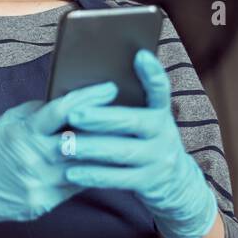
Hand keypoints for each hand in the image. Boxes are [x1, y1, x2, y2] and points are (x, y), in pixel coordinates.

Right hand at [0, 81, 119, 237]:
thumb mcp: (5, 125)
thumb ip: (35, 113)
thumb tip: (68, 100)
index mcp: (21, 133)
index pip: (61, 110)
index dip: (88, 97)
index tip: (110, 88)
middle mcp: (31, 158)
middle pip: (81, 140)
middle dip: (109, 126)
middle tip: (134, 114)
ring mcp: (38, 183)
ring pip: (85, 166)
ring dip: (107, 153)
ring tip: (127, 140)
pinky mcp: (43, 203)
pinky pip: (76, 186)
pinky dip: (91, 174)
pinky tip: (106, 166)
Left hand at [63, 50, 216, 237]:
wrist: (173, 182)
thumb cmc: (142, 141)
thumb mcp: (143, 121)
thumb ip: (125, 105)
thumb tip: (84, 86)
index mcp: (160, 112)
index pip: (160, 90)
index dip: (153, 74)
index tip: (140, 56)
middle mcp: (164, 133)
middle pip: (133, 121)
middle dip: (102, 117)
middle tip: (74, 114)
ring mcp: (158, 159)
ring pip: (123, 152)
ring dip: (92, 148)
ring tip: (65, 145)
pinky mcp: (148, 182)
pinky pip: (118, 179)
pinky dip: (94, 175)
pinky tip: (71, 173)